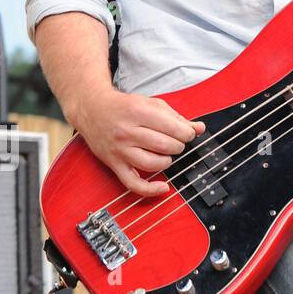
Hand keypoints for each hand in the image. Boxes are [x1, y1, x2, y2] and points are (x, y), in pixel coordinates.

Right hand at [72, 87, 205, 197]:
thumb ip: (176, 117)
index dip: (187, 133)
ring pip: (152, 164)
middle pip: (164, 145)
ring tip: (168, 154)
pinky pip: (133, 183)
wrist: (93, 109)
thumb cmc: (124, 106)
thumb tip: (199, 128)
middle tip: (178, 142)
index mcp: (138, 112)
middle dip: (178, 145)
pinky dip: (150, 189)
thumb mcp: (151, 104)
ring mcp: (120, 150)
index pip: (172, 128)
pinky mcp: (114, 164)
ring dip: (168, 161)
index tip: (188, 133)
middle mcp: (127, 132)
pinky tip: (163, 186)